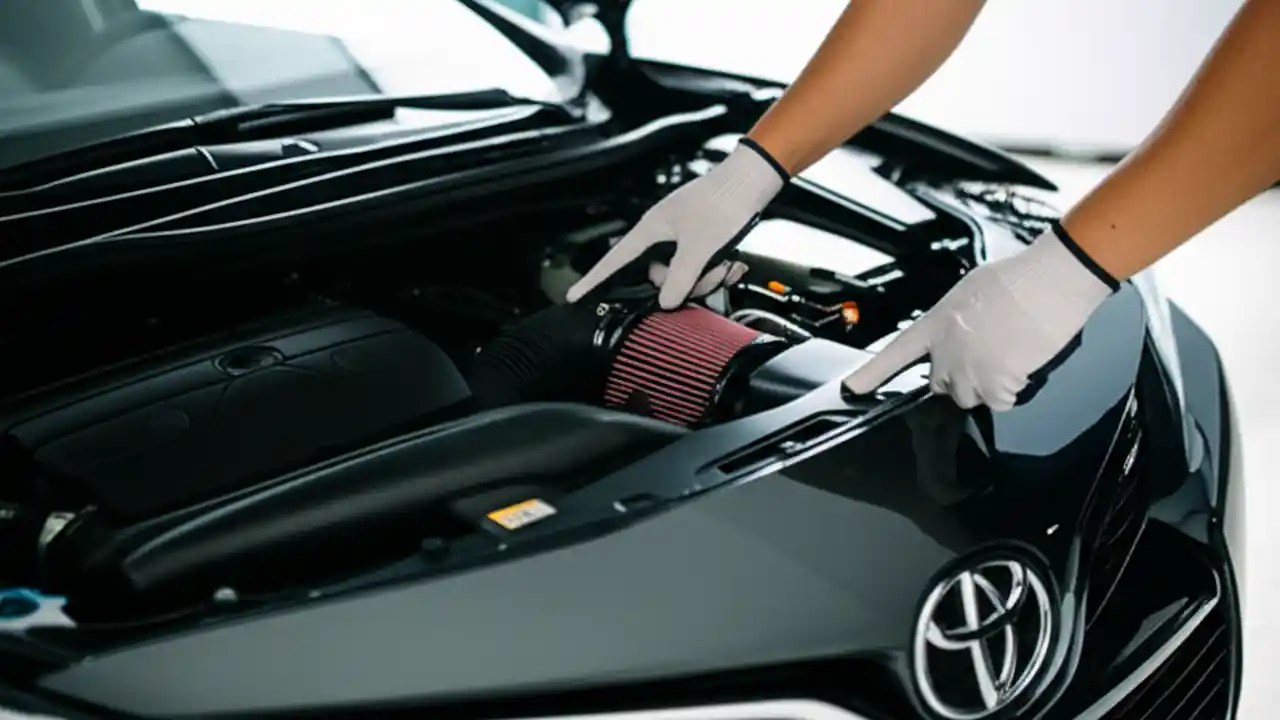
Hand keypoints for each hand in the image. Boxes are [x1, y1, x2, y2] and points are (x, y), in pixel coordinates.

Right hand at [566, 139, 787, 308]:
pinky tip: (733, 262)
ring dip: (708, 277)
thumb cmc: (722, 202)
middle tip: (708, 273)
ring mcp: (683, 238)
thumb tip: (665, 302)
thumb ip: (680, 278)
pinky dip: (718, 268)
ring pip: (685, 275)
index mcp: (652, 230)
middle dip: (687, 283)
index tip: (575, 296)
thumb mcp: (699, 247)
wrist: (752, 181)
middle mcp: (664, 235)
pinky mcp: (702, 241)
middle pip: (660, 277)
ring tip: (725, 263)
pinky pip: (701, 268)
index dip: (594, 280)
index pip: (615, 260)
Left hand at [843, 225, 1116, 410]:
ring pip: (970, 397)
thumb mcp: (971, 292)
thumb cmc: (1019, 279)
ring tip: (1008, 357)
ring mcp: (970, 369)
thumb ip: (955, 321)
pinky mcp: (997, 382)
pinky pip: (1000, 402)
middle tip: (985, 356)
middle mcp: (946, 350)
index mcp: (936, 323)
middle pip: (940, 384)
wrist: (1050, 281)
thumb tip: (959, 333)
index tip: (852, 388)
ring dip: (987, 386)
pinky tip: (1021, 365)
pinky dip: (1011, 391)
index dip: (872, 374)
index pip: (896, 353)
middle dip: (959, 377)